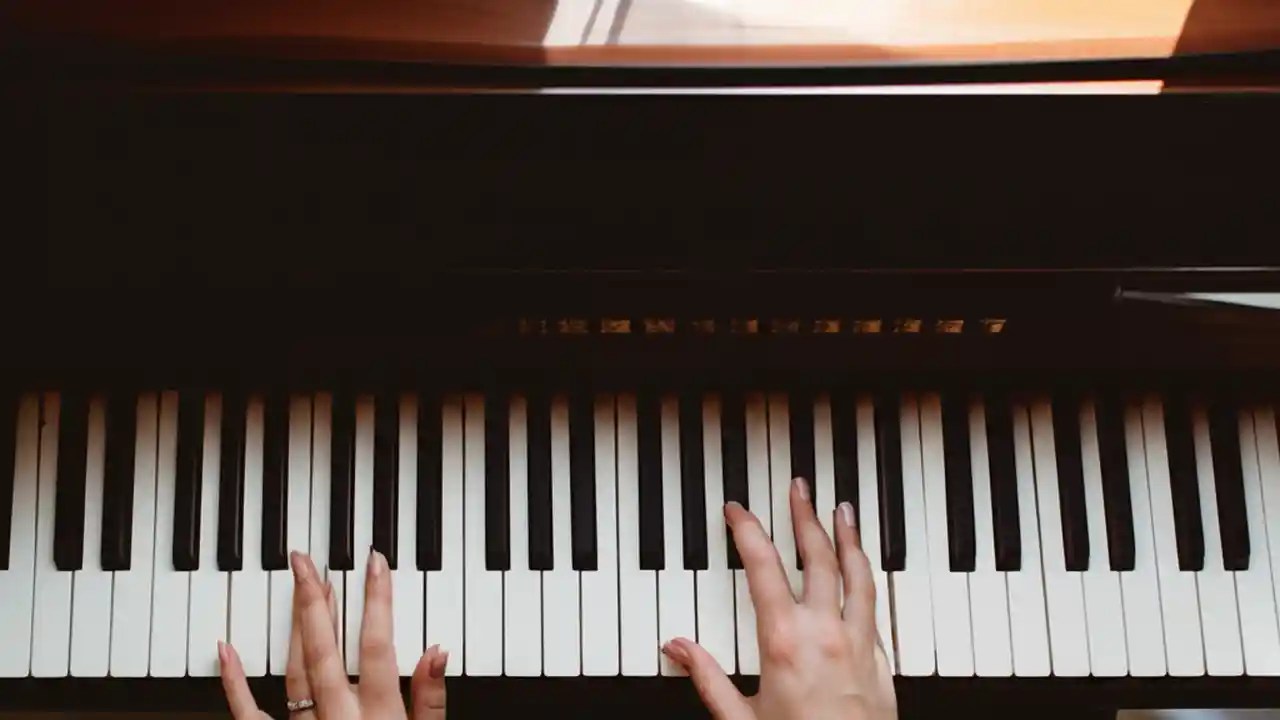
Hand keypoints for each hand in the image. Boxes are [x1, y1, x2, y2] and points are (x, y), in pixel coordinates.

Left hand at [219, 550, 448, 719]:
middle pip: (326, 651)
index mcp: (380, 719)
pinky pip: (248, 717)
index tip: (374, 563)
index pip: (379, 647)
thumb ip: (431, 702)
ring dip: (293, 626)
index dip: (377, 601)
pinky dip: (233, 683)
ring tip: (294, 583)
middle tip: (307, 559)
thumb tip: (437, 649)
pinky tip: (224, 649)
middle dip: (317, 600)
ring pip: (294, 671)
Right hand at [663, 478, 896, 719]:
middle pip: (816, 556)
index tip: (738, 510)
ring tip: (842, 510)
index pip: (763, 566)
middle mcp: (825, 631)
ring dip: (847, 536)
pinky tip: (863, 568)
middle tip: (799, 488)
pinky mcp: (880, 658)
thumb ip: (707, 677)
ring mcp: (858, 641)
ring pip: (856, 572)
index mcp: (784, 640)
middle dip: (805, 516)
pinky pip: (874, 602)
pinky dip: (866, 575)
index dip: (749, 530)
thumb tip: (676, 647)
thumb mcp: (739, 719)